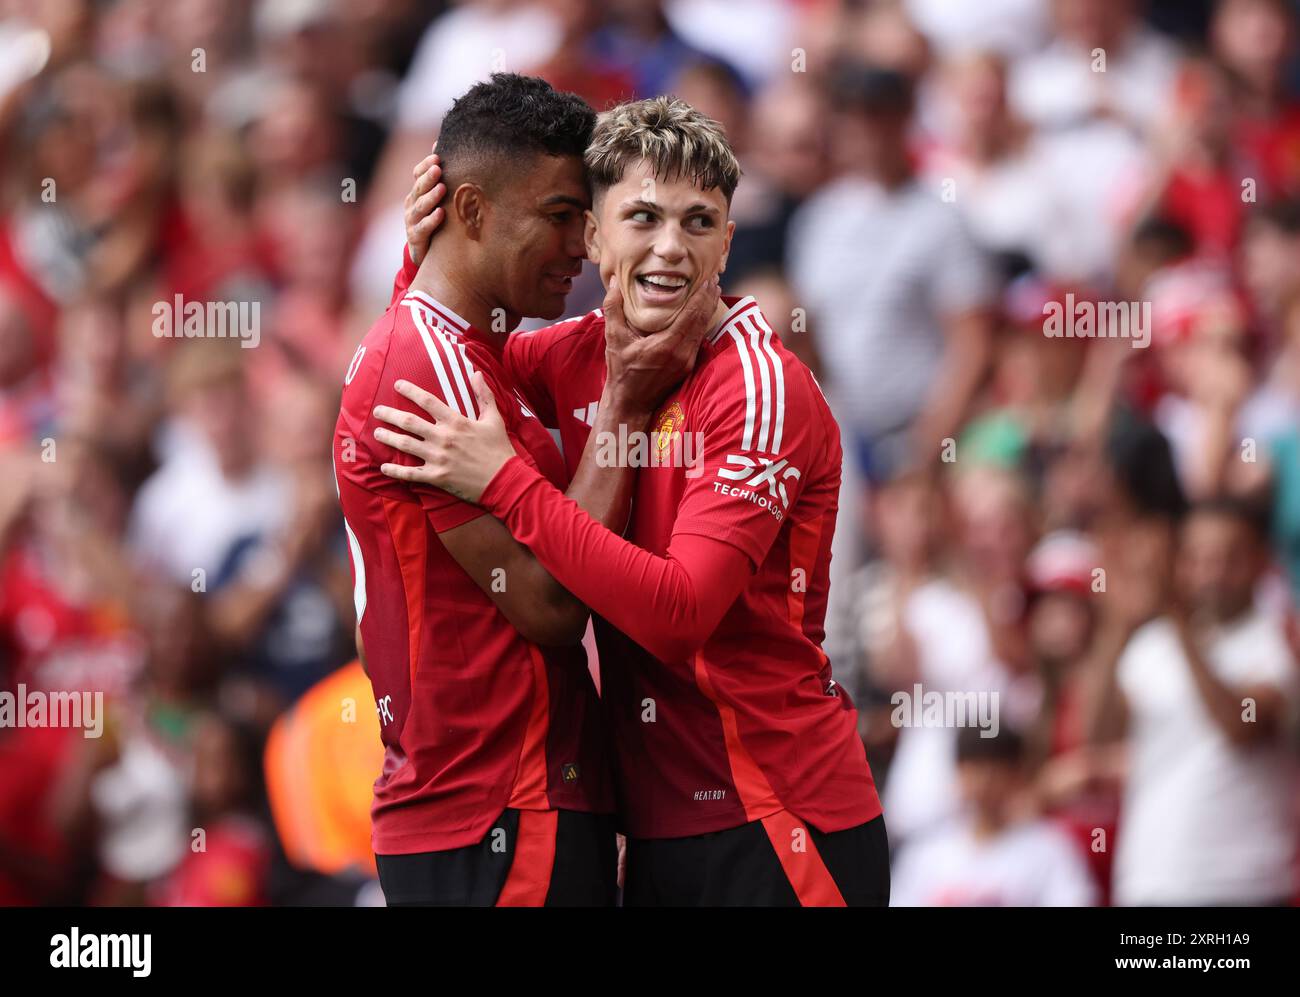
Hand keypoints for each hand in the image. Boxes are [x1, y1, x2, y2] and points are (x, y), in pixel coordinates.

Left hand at [374, 373, 514, 502]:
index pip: (427, 400)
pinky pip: (410, 474)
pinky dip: (395, 472)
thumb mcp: (494, 419)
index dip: (409, 390)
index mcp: (456, 422)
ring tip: (377, 432)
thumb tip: (477, 374)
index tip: (397, 384)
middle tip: (377, 411)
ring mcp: (438, 458)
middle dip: (389, 414)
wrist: (504, 480)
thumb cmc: (499, 449)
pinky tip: (383, 469)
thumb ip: (484, 395)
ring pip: (405, 445)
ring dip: (388, 437)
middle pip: (408, 422)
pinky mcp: (437, 477)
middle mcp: (443, 437)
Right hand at [404, 147, 445, 265]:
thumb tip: (446, 151)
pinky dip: (432, 220)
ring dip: (431, 197)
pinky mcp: (416, 237)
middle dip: (428, 177)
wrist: (425, 253)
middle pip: (419, 188)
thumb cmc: (436, 221)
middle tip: (438, 168)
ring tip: (442, 188)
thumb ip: (442, 181)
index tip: (437, 157)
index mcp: (417, 192)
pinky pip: (423, 228)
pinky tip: (441, 213)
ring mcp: (412, 221)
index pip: (417, 175)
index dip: (425, 166)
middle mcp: (412, 204)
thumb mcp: (438, 201)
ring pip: (420, 206)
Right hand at [602, 272, 719, 415]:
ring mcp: (687, 361)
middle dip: (709, 298)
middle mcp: (682, 353)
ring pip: (703, 329)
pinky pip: (699, 339)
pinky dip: (702, 322)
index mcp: (667, 345)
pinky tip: (703, 312)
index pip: (691, 315)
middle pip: (702, 320)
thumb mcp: (613, 338)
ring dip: (708, 309)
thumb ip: (613, 308)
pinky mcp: (687, 366)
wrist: (630, 402)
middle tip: (713, 277)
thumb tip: (613, 281)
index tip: (707, 278)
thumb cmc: (621, 371)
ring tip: (712, 291)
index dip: (701, 295)